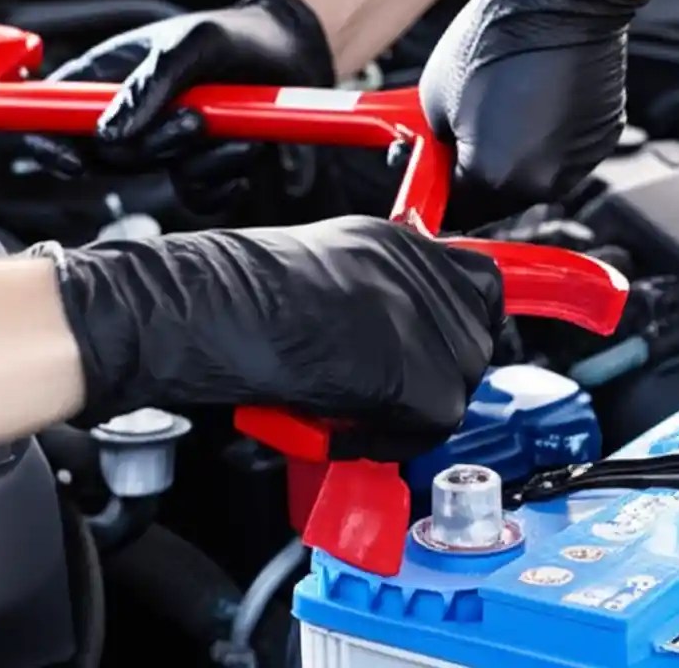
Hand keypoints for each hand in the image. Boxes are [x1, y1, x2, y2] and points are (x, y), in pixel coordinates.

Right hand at [24, 0, 334, 215]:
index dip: (49, 145)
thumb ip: (150, 83)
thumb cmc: (233, 37)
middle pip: (112, 159)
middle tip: (196, 119)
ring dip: (201, 163)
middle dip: (156, 146)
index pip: (52, 116)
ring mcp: (166, 148)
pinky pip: (201, 198)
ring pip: (161, 180)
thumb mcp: (190, 43)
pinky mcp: (203, 171)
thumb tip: (111, 132)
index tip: (73, 162)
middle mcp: (132, 118)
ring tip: (234, 130)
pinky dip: (225, 182)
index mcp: (108, 79)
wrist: (290, 55)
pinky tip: (245, 151)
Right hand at [34, 216, 503, 460]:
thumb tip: (399, 339)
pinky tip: (338, 426)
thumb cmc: (227, 293)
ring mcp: (421, 318)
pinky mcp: (415, 373)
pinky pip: (431, 427)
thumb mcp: (324, 270)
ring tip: (350, 412)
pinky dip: (388, 438)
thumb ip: (375, 294)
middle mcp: (419, 270)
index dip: (458, 328)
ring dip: (410, 413)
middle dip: (435, 378)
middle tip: (383, 398)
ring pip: (457, 388)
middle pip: (475, 342)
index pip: (479, 285)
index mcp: (398, 240)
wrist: (198, 309)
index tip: (437, 353)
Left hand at [420, 0, 646, 223]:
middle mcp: (540, 183)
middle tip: (463, 141)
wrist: (560, 6)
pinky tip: (536, 107)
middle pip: (497, 202)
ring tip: (504, 115)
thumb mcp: (433, 100)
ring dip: (514, 162)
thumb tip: (439, 165)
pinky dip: (546, 143)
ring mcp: (575, 166)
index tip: (433, 183)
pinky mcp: (599, 145)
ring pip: (533, 182)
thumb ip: (437, 148)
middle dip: (476, 178)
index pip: (457, 214)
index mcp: (493, 178)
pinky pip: (563, 159)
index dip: (439, 198)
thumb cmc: (498, 39)